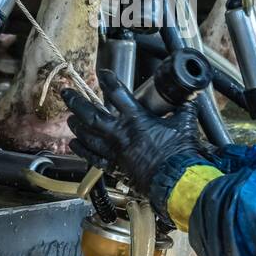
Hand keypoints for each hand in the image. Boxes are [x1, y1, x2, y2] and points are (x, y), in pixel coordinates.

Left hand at [62, 70, 210, 196]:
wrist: (176, 182)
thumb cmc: (180, 154)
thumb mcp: (184, 125)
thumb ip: (184, 110)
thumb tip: (191, 99)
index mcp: (137, 118)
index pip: (117, 93)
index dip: (108, 80)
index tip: (102, 73)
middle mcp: (121, 133)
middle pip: (91, 115)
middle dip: (76, 102)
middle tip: (65, 93)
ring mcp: (115, 151)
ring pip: (87, 136)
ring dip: (76, 126)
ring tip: (69, 118)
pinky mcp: (115, 167)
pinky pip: (93, 157)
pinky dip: (82, 150)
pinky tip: (75, 144)